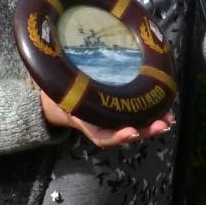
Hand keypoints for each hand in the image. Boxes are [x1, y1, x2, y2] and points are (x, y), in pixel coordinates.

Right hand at [40, 91, 173, 147]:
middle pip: (124, 132)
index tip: (130, 131)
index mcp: (83, 120)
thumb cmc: (56, 90)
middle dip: (144, 130)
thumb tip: (37, 69)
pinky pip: (135, 115)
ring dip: (152, 122)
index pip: (101, 135)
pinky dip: (149, 112)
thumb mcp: (52, 86)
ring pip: (133, 125)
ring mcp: (109, 118)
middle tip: (162, 124)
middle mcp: (99, 122)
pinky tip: (163, 108)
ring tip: (168, 119)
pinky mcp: (118, 109)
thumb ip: (48, 80)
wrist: (54, 98)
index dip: (116, 135)